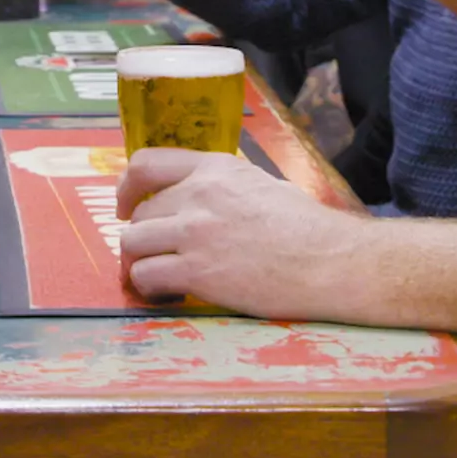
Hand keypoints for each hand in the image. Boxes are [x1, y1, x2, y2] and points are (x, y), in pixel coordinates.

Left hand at [117, 149, 370, 320]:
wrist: (331, 262)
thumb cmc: (308, 227)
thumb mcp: (261, 183)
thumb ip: (222, 186)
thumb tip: (198, 198)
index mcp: (214, 169)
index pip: (145, 164)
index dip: (127, 187)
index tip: (125, 206)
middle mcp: (198, 195)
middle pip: (139, 212)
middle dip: (142, 235)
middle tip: (155, 254)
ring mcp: (195, 233)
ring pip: (133, 243)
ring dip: (140, 261)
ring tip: (156, 275)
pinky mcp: (197, 272)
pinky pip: (146, 276)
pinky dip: (148, 287)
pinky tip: (165, 292)